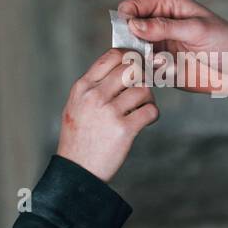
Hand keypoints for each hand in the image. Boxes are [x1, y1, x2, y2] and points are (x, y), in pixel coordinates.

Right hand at [55, 48, 158, 183]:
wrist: (77, 170)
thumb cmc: (78, 138)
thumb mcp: (75, 106)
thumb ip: (93, 87)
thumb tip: (119, 69)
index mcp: (83, 87)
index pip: (112, 56)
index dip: (129, 58)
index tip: (135, 67)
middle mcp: (95, 96)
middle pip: (131, 68)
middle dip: (142, 76)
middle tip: (142, 88)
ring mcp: (110, 112)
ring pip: (144, 89)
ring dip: (148, 98)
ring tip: (142, 108)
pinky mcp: (124, 129)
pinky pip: (151, 111)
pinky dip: (152, 115)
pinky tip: (145, 120)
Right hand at [117, 0, 227, 97]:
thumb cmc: (226, 43)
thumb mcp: (197, 30)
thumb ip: (164, 27)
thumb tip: (133, 25)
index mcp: (166, 4)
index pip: (132, 6)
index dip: (127, 19)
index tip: (135, 35)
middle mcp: (157, 23)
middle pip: (126, 30)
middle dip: (131, 44)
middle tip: (148, 55)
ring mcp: (157, 45)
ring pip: (131, 52)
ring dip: (139, 61)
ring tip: (162, 65)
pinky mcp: (159, 67)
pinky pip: (141, 70)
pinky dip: (146, 74)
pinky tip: (166, 74)